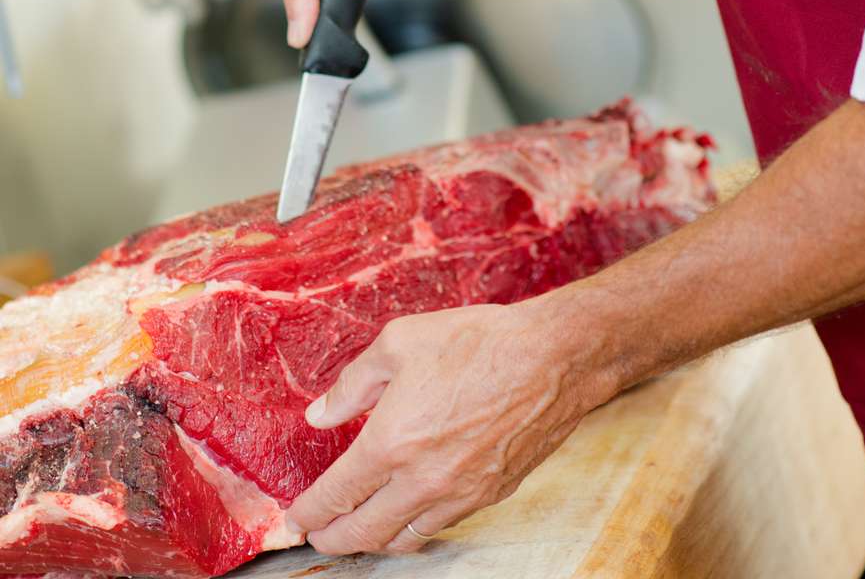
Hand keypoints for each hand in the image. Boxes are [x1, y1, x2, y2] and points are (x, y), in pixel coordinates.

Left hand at [285, 299, 607, 555]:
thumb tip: (319, 414)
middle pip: (364, 534)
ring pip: (404, 540)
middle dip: (334, 539)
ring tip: (362, 527)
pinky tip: (412, 510)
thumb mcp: (400, 342)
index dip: (308, 513)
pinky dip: (416, 527)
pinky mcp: (490, 494)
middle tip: (319, 534)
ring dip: (375, 540)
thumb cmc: (477, 342)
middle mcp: (421, 480)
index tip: (296, 516)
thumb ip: (352, 383)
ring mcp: (459, 493)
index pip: (336, 496)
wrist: (550, 358)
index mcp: (391, 443)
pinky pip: (442, 525)